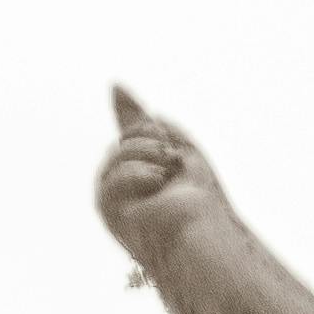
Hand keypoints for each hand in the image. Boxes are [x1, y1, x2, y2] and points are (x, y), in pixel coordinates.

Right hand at [95, 85, 224, 261]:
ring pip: (117, 153)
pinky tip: (156, 185)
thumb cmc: (198, 195)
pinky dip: (138, 174)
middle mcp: (122, 184)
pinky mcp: (108, 211)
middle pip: (124, 138)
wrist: (205, 228)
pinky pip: (113, 176)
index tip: (171, 144)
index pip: (130, 133)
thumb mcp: (175, 144)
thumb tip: (114, 85)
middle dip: (154, 141)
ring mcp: (113, 198)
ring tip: (167, 174)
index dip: (148, 128)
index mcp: (139, 169)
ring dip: (148, 155)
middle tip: (175, 162)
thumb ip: (142, 119)